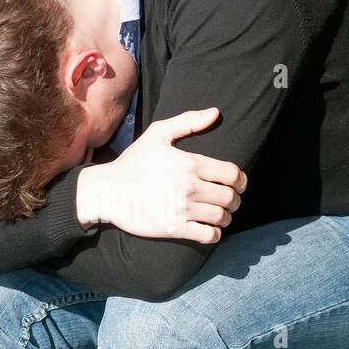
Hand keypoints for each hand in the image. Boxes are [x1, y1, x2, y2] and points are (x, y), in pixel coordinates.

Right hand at [77, 108, 246, 241]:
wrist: (107, 191)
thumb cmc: (133, 162)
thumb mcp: (157, 134)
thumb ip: (188, 122)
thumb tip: (216, 113)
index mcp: (190, 164)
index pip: (232, 174)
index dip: (241, 180)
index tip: (239, 184)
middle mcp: (190, 187)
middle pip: (230, 197)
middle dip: (235, 199)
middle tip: (232, 200)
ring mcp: (183, 209)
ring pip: (221, 217)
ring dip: (227, 217)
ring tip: (222, 215)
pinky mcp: (175, 228)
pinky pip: (208, 235)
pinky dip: (216, 234)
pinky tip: (212, 229)